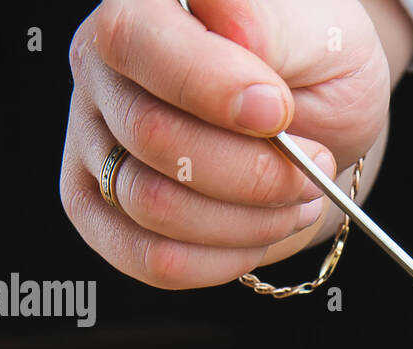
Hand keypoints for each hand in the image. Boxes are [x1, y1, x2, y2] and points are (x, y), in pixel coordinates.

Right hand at [60, 0, 394, 288]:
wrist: (315, 126)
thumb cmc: (315, 71)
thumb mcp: (321, 35)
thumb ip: (271, 27)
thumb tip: (232, 27)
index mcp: (145, 5)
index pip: (136, 41)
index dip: (210, 87)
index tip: (279, 111)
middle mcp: (101, 70)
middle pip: (153, 139)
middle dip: (254, 170)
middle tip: (313, 164)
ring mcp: (91, 142)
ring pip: (154, 207)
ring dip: (247, 220)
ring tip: (294, 197)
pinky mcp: (99, 209)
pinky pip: (150, 259)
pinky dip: (222, 259)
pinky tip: (260, 232)